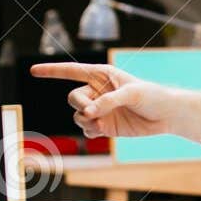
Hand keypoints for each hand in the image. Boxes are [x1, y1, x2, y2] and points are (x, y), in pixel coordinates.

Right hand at [31, 62, 178, 138]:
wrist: (166, 115)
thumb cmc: (153, 96)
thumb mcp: (132, 93)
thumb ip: (109, 101)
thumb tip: (90, 112)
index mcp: (102, 75)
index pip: (71, 71)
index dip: (52, 71)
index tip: (33, 71)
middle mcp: (97, 91)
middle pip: (73, 97)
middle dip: (80, 105)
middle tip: (92, 111)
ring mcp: (99, 109)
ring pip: (77, 115)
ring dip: (85, 120)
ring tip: (100, 122)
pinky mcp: (104, 125)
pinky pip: (86, 128)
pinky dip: (90, 130)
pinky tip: (103, 129)